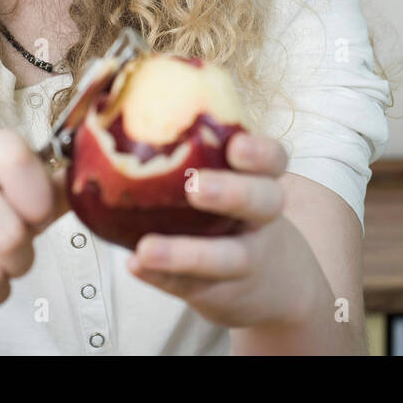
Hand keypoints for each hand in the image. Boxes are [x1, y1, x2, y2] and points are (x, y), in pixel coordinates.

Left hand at [125, 133, 325, 327]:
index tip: (236, 146)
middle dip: (232, 193)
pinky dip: (161, 276)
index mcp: (263, 182)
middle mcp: (261, 220)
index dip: (260, 153)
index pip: (274, 161)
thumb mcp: (238, 183)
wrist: (276, 283)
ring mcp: (245, 259)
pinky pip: (192, 286)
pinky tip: (136, 265)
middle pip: (262, 203)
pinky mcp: (222, 291)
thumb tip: (126, 110)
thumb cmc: (237, 215)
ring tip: (147, 248)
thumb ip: (202, 154)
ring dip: (185, 253)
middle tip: (196, 187)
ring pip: (227, 258)